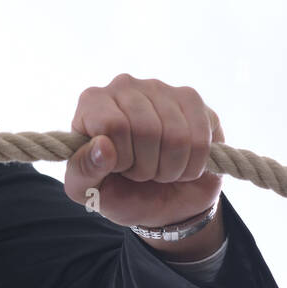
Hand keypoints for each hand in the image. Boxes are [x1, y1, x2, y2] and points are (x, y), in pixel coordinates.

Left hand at [63, 74, 222, 228]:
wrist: (158, 201)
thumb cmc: (116, 189)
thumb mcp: (87, 189)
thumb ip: (84, 170)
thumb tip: (103, 146)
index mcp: (92, 102)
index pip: (113, 124)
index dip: (122, 158)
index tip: (119, 168)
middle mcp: (125, 85)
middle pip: (147, 129)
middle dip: (146, 167)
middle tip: (140, 173)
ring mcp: (162, 89)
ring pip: (177, 136)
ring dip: (170, 168)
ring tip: (159, 170)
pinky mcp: (193, 101)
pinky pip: (202, 139)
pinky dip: (193, 166)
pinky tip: (182, 165)